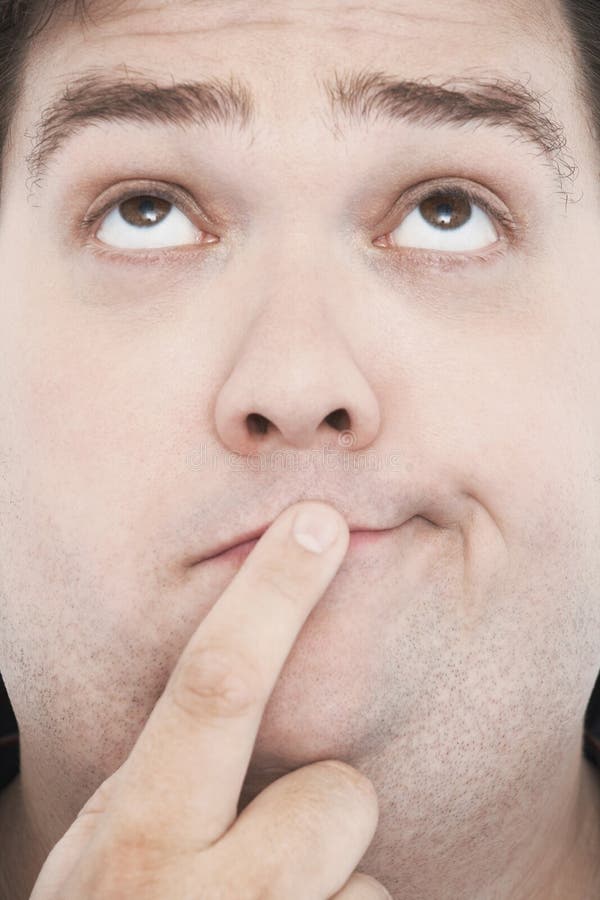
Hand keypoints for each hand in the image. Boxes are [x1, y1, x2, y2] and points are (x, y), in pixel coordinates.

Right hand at [30, 501, 389, 898]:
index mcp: (142, 830)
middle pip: (340, 797)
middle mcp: (194, 895)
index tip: (318, 525)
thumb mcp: (108, 848)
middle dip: (335, 809)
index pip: (212, 684)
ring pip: (370, 888)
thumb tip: (236, 676)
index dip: (270, 595)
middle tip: (279, 848)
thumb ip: (168, 778)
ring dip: (335, 899)